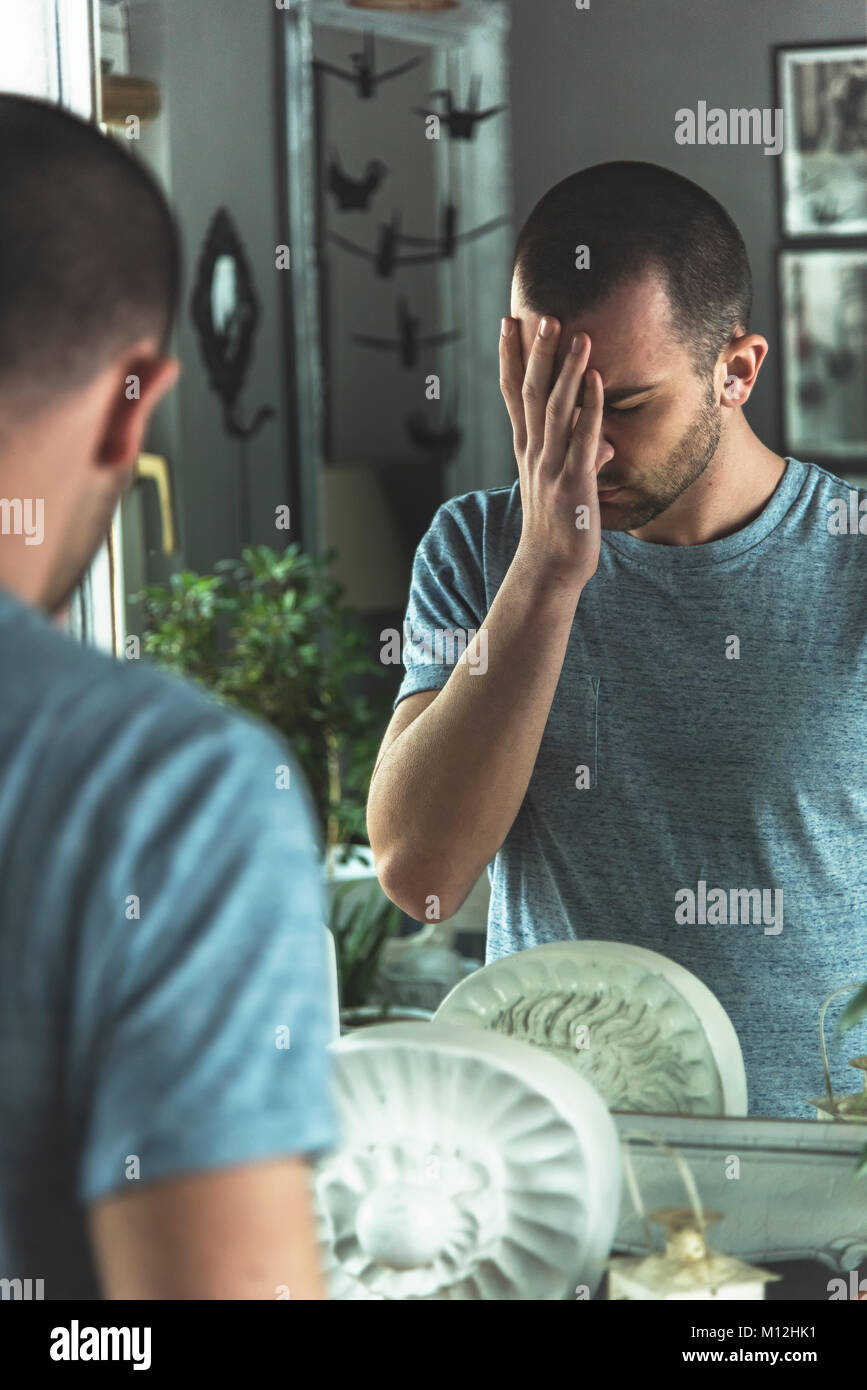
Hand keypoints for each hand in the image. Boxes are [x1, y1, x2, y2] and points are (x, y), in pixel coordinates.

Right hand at [499, 316, 604, 592]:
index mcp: (527, 450)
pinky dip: (589, 407)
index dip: (510, 357)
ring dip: (566, 371)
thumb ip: (583, 459)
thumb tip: (605, 445)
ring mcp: (551, 466)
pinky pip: (582, 437)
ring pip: (555, 409)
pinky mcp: (573, 482)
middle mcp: (534, 453)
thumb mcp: (568, 488)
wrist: (550, 568)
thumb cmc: (560, 529)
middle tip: (541, 314)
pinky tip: (596, 379)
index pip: (513, 394)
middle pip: (531, 393)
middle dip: (536, 352)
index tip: (508, 323)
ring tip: (577, 335)